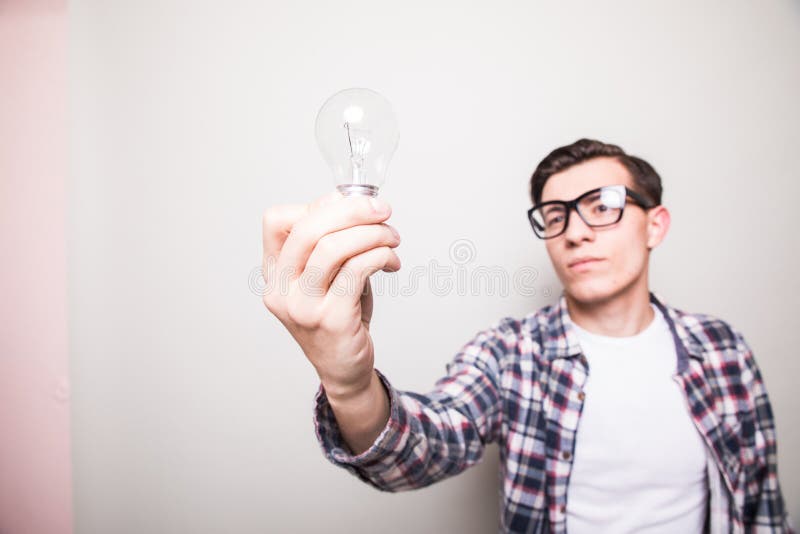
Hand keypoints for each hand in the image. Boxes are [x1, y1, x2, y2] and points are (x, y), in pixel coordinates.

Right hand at [261, 191, 400, 400]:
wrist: (344, 369)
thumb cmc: (338, 315)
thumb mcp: (325, 275)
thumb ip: (330, 241)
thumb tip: (351, 201)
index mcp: (273, 273)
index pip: (277, 221)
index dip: (317, 205)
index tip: (350, 203)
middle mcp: (280, 289)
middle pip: (308, 229)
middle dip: (352, 210)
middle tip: (382, 210)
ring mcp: (303, 306)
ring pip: (333, 247)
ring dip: (372, 234)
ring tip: (391, 238)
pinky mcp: (331, 318)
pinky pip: (357, 269)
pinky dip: (380, 255)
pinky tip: (391, 261)